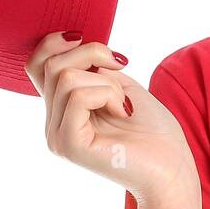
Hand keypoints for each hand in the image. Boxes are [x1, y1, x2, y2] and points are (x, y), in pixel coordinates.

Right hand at [24, 34, 198, 206]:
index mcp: (61, 109)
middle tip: (121, 74)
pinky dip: (107, 95)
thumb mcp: (118, 83)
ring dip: (107, 82)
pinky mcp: (69, 145)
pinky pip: (78, 96)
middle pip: (52, 64)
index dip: (58, 42)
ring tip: (123, 105)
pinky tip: (122, 113)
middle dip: (93, 55)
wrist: (172, 166)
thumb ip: (89, 66)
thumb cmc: (152, 129)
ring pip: (66, 77)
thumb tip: (71, 41)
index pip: (37, 64)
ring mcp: (57, 136)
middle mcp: (52, 124)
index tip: (95, 47)